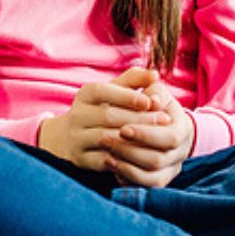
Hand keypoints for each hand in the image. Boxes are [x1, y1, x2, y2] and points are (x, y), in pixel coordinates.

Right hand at [38, 68, 173, 171]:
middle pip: (108, 115)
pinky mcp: (79, 159)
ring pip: (105, 138)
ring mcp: (76, 138)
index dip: (128, 96)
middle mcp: (77, 115)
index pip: (104, 91)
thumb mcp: (113, 91)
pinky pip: (100, 160)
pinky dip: (120, 159)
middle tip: (165, 119)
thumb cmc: (101, 109)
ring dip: (133, 139)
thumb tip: (155, 75)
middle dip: (139, 118)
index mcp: (86, 95)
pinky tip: (139, 158)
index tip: (151, 101)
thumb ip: (134, 80)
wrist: (68, 138)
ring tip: (157, 139)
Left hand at [101, 70, 194, 188]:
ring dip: (127, 166)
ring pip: (152, 178)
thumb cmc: (155, 103)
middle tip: (106, 140)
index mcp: (183, 129)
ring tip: (107, 153)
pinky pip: (144, 188)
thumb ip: (151, 88)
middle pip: (158, 160)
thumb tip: (152, 99)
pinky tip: (112, 165)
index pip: (169, 137)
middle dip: (131, 151)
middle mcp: (180, 153)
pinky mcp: (158, 181)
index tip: (122, 128)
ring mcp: (170, 170)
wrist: (161, 124)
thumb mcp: (155, 91)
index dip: (146, 134)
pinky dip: (127, 178)